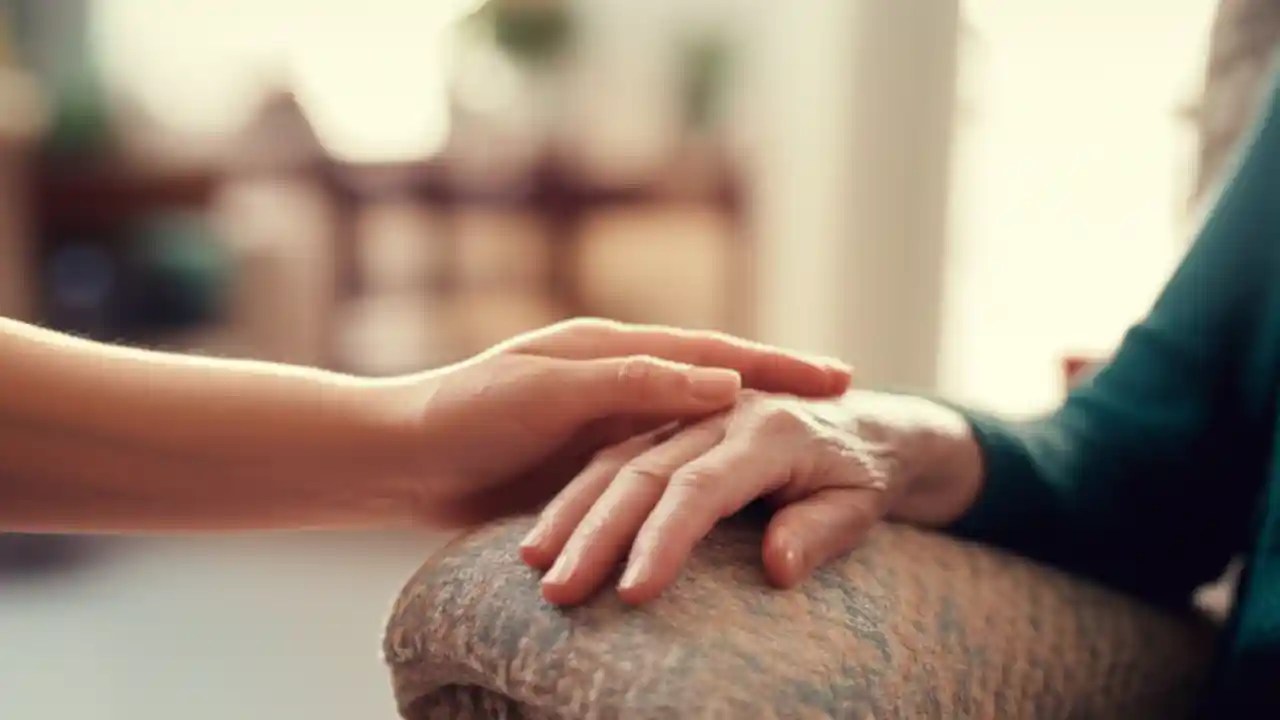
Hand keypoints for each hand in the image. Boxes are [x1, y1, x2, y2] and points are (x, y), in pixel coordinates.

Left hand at [386, 319, 851, 526]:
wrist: (399, 457)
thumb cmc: (468, 414)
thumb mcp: (552, 390)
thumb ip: (632, 384)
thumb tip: (722, 384)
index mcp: (614, 352)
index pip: (715, 354)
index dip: (778, 365)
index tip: (838, 378)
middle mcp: (617, 382)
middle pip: (716, 389)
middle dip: (777, 394)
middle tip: (844, 407)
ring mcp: (604, 425)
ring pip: (693, 433)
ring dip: (743, 442)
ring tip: (802, 449)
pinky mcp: (587, 467)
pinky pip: (659, 473)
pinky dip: (700, 483)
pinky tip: (732, 499)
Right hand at [519, 390, 982, 604]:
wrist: (867, 427)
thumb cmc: (863, 474)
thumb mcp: (861, 505)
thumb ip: (820, 531)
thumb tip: (777, 566)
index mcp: (770, 431)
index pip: (702, 489)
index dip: (665, 540)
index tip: (634, 593)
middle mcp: (721, 414)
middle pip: (643, 472)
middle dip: (598, 534)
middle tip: (560, 591)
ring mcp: (689, 414)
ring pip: (616, 458)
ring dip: (572, 512)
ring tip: (535, 566)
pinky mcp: (668, 422)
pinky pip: (613, 453)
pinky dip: (578, 493)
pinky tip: (548, 533)